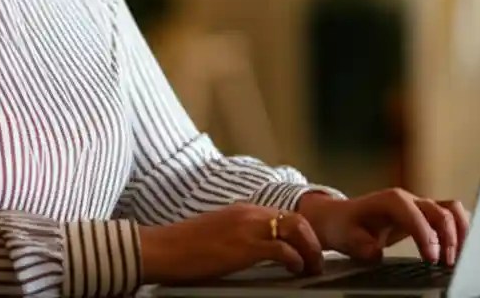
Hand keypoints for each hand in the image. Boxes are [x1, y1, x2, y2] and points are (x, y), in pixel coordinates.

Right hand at [138, 203, 325, 283]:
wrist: (162, 248)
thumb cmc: (182, 248)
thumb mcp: (216, 234)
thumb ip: (237, 236)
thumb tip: (251, 250)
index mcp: (242, 210)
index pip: (283, 214)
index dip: (300, 232)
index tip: (307, 248)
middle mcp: (249, 213)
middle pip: (296, 218)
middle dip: (312, 239)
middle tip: (316, 260)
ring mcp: (248, 227)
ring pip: (296, 228)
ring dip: (310, 249)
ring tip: (312, 267)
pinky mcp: (244, 246)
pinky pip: (282, 249)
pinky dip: (295, 259)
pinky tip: (295, 270)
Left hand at [297, 189, 469, 266]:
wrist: (341, 218)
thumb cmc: (345, 226)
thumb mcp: (347, 238)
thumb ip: (362, 246)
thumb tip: (377, 253)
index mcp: (390, 201)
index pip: (415, 215)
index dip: (426, 236)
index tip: (431, 259)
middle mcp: (408, 200)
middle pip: (439, 210)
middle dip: (448, 237)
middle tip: (447, 263)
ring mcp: (418, 206)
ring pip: (450, 210)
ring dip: (460, 232)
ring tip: (460, 257)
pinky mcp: (424, 216)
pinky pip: (449, 217)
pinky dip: (459, 231)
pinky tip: (461, 250)